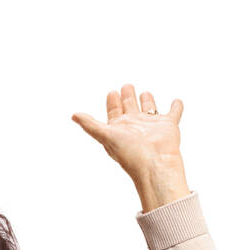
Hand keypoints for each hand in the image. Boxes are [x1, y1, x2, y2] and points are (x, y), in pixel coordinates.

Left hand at [71, 84, 190, 211]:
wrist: (154, 163)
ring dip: (148, 101)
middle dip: (128, 97)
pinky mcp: (169, 125)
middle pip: (131, 108)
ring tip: (145, 92)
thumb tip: (73, 115)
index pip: (115, 112)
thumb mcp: (105, 136)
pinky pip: (174, 113)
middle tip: (126, 86)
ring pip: (150, 110)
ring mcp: (152, 125)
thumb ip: (90, 125)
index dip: (113, 103)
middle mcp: (136, 126)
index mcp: (120, 128)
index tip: (112, 92)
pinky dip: (176, 107)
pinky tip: (176, 101)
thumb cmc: (129, 153)